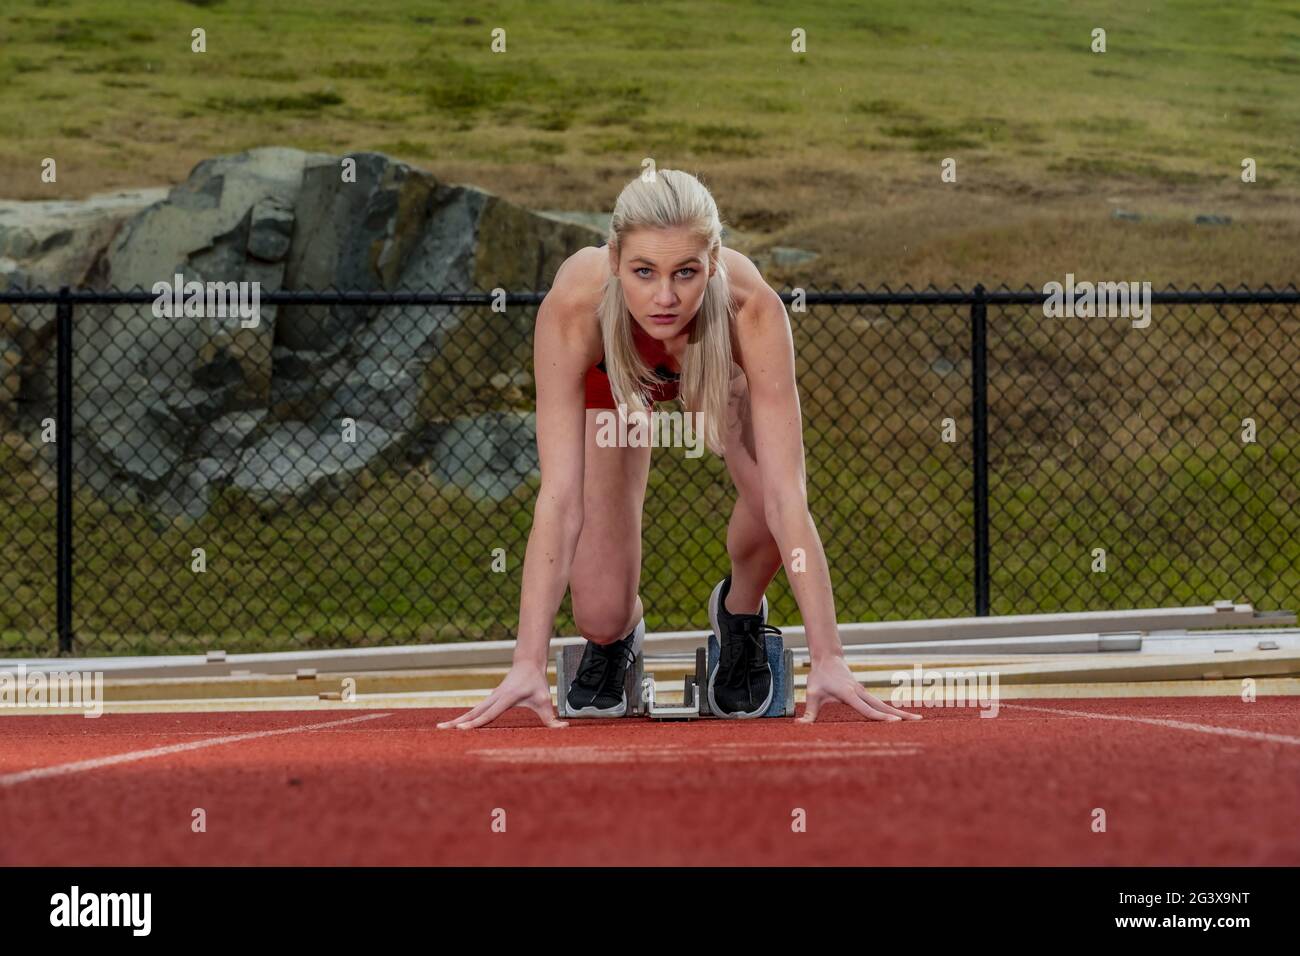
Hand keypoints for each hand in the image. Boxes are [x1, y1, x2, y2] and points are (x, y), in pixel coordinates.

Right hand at [436, 662, 567, 729]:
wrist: (527, 663)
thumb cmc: (536, 682)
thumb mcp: (545, 699)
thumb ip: (552, 717)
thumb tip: (563, 727)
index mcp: (506, 698)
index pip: (489, 713)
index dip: (476, 722)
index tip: (462, 729)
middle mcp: (494, 698)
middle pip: (473, 712)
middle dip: (458, 722)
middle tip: (442, 730)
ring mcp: (490, 698)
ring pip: (471, 711)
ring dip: (457, 720)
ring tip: (440, 728)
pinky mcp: (490, 700)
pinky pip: (475, 710)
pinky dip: (464, 717)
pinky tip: (455, 725)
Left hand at [797, 654, 922, 723]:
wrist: (827, 658)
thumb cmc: (819, 676)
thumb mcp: (811, 693)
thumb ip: (809, 712)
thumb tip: (800, 725)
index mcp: (849, 693)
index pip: (867, 708)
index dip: (880, 717)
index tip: (895, 722)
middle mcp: (860, 692)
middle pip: (883, 705)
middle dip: (900, 714)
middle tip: (918, 721)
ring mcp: (864, 692)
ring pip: (883, 704)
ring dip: (899, 712)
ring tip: (917, 719)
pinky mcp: (864, 693)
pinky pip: (879, 703)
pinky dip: (891, 710)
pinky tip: (900, 717)